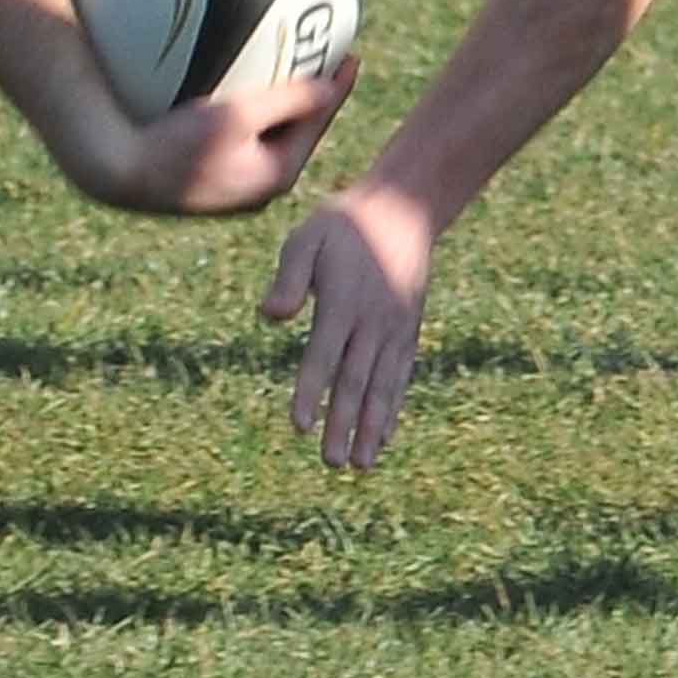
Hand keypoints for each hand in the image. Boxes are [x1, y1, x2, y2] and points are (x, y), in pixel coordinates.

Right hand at [55, 65, 344, 219]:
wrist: (119, 172)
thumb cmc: (177, 143)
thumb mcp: (239, 115)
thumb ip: (289, 100)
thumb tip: (330, 87)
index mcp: (276, 175)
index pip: (318, 122)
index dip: (337, 88)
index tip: (353, 55)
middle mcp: (262, 189)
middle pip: (299, 135)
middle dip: (315, 101)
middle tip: (330, 63)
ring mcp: (237, 190)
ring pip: (273, 142)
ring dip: (286, 113)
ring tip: (298, 80)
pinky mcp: (213, 183)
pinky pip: (249, 147)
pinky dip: (259, 124)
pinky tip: (251, 105)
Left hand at [266, 171, 447, 470]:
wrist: (402, 211)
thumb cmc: (343, 228)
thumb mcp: (307, 239)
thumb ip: (290, 278)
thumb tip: (269, 316)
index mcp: (342, 304)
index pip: (322, 356)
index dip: (310, 392)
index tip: (299, 427)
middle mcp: (372, 323)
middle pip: (355, 381)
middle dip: (344, 425)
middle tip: (332, 463)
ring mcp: (394, 330)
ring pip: (381, 387)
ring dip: (371, 428)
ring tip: (361, 466)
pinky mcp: (407, 333)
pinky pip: (400, 377)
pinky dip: (392, 408)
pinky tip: (385, 437)